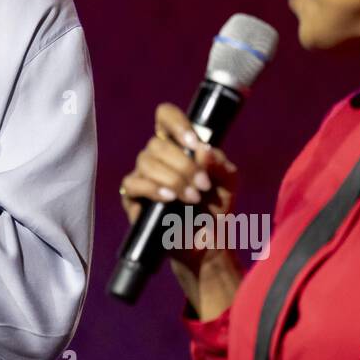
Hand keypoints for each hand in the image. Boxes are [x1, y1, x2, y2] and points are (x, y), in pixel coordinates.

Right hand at [119, 102, 238, 265]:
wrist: (206, 243)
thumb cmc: (215, 208)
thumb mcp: (227, 184)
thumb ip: (218, 164)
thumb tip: (202, 149)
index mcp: (178, 145)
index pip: (165, 117)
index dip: (176, 123)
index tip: (194, 143)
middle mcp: (157, 156)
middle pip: (158, 144)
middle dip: (184, 165)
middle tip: (202, 185)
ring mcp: (142, 174)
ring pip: (146, 162)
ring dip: (173, 179)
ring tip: (192, 198)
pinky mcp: (132, 196)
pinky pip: (133, 183)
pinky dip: (153, 188)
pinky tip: (169, 199)